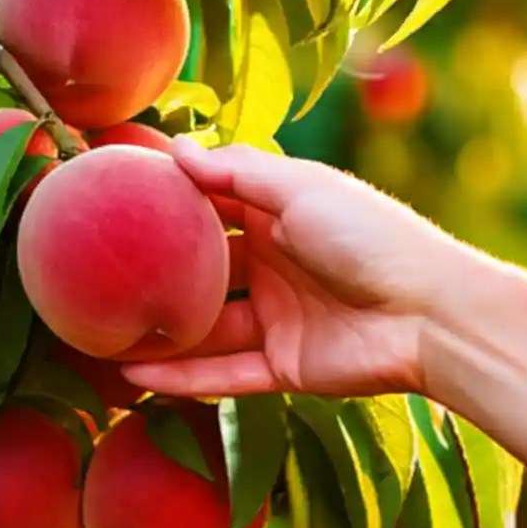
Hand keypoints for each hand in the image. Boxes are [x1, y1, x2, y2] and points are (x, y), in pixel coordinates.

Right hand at [122, 137, 490, 397]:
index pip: (212, 207)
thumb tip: (177, 148)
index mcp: (279, 215)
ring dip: (159, 335)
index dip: (169, 205)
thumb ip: (235, 173)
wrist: (431, 313)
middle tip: (94, 276)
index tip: (115, 201)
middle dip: (155, 276)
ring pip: (206, 329)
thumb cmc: (368, 235)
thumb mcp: (299, 188)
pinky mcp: (285, 367)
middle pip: (202, 271)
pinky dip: (183, 378)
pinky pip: (224, 373)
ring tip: (99, 338)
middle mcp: (273, 265)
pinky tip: (136, 379)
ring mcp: (278, 318)